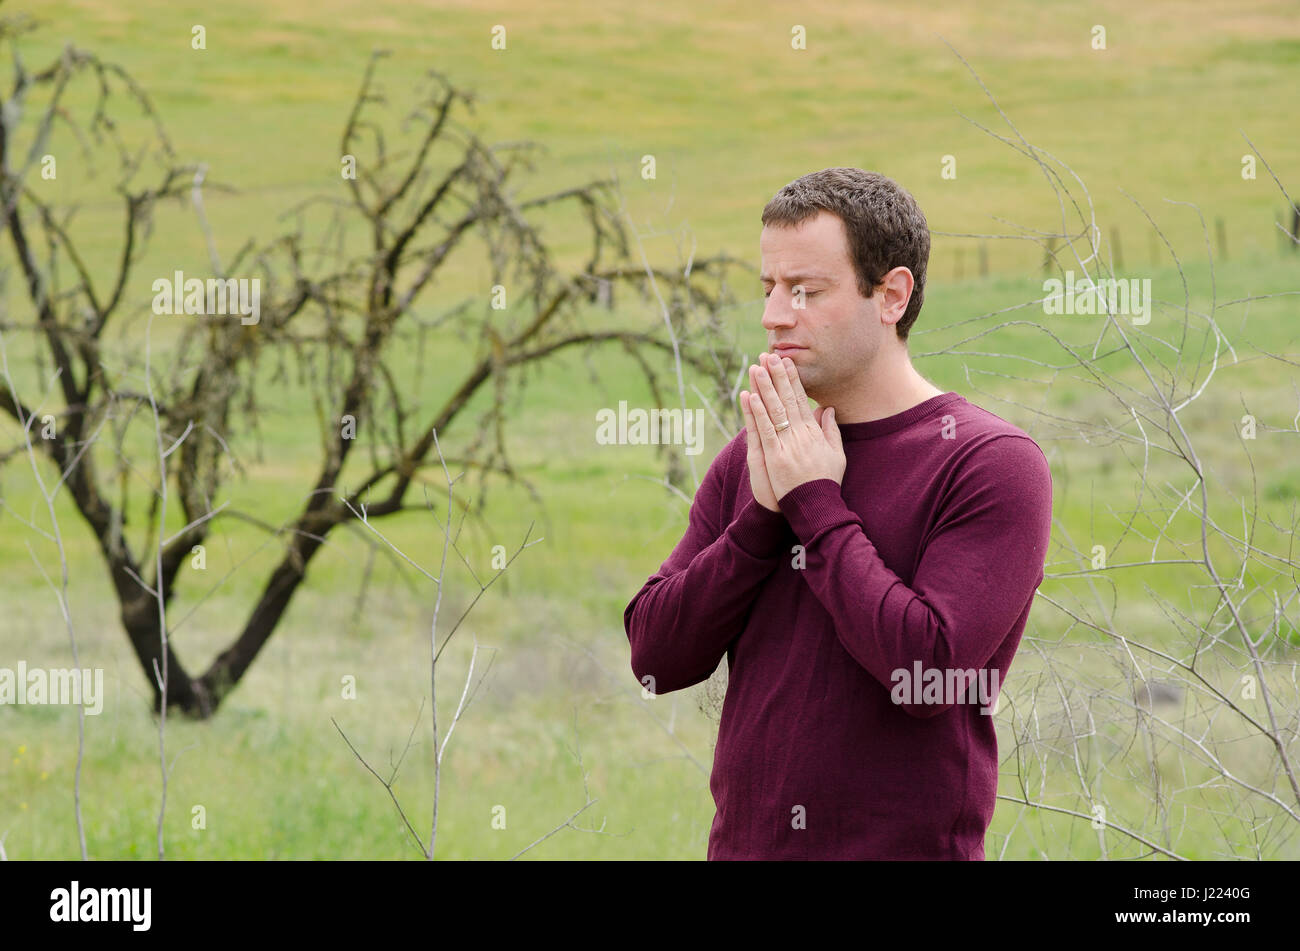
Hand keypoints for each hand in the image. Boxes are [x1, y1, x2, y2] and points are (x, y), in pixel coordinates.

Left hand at [744, 352, 845, 500]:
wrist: (816, 505)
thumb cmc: (825, 481)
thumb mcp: (836, 454)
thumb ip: (831, 430)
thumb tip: (827, 409)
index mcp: (813, 432)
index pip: (801, 400)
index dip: (793, 380)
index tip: (787, 362)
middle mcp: (800, 434)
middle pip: (786, 399)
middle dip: (777, 376)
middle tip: (769, 355)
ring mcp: (786, 445)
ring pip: (773, 410)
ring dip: (764, 387)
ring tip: (756, 367)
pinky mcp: (773, 456)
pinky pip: (764, 430)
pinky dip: (757, 413)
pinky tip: (750, 396)